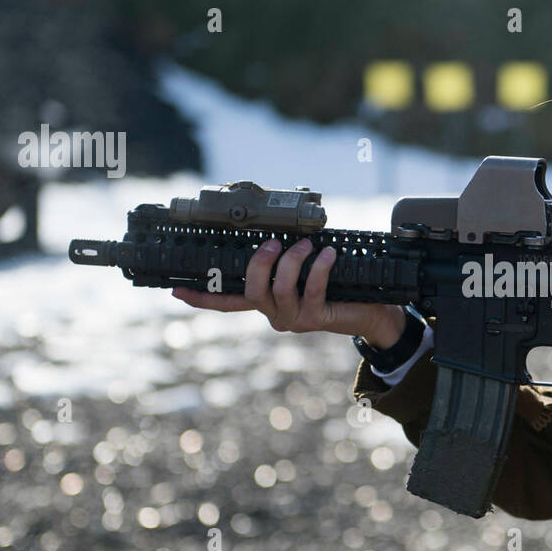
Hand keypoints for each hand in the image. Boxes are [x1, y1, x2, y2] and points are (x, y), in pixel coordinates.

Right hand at [171, 238, 405, 346]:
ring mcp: (293, 320)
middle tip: (273, 242)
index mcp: (267, 303)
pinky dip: (318, 267)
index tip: (177, 291)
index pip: (228, 303)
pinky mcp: (315, 319)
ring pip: (277, 288)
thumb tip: (275, 230)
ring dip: (292, 260)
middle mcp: (275, 315)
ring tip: (306, 245)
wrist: (373, 312)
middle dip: (259, 262)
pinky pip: (310, 289)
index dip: (203, 298)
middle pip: (250, 290)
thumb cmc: (341, 286)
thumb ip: (287, 258)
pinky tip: (328, 255)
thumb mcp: (307, 270)